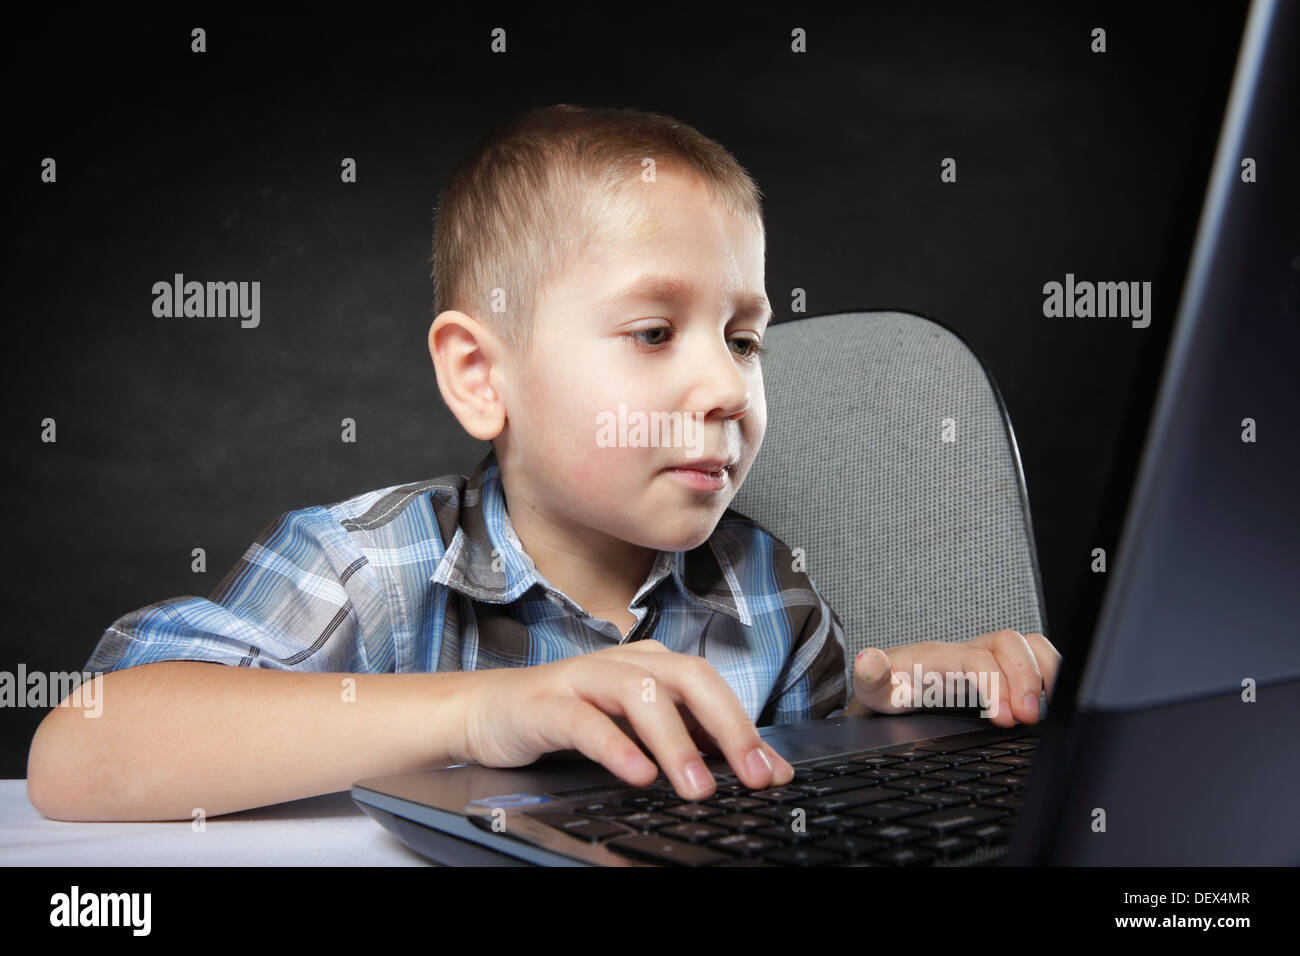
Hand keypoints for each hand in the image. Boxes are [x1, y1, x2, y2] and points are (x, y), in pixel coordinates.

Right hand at [459, 639, 795, 799]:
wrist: (485, 711)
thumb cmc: (566, 719)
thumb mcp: (632, 728)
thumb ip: (683, 740)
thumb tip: (746, 769)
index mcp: (649, 665)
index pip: (710, 687)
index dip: (746, 727)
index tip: (773, 773)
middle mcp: (622, 664)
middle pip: (687, 678)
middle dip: (727, 727)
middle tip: (752, 775)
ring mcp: (582, 678)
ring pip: (640, 694)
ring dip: (675, 741)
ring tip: (696, 785)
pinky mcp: (545, 703)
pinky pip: (584, 720)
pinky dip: (614, 746)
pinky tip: (636, 774)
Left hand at [844, 629, 1060, 726]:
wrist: (892, 684)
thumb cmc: (888, 687)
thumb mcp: (873, 688)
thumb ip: (871, 677)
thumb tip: (866, 662)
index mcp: (941, 657)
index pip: (978, 658)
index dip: (996, 683)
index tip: (1003, 718)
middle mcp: (970, 650)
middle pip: (1011, 643)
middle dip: (1028, 678)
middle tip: (1029, 718)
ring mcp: (989, 658)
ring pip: (1030, 646)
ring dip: (1046, 674)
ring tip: (1043, 712)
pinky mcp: (1003, 670)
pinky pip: (1036, 661)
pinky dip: (1050, 679)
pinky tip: (1046, 707)